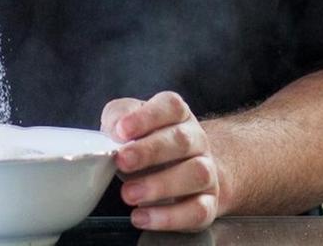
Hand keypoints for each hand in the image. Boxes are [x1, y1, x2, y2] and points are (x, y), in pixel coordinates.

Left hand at [102, 91, 222, 229]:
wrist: (181, 173)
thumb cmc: (148, 146)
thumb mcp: (128, 123)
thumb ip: (118, 117)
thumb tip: (115, 127)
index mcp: (178, 116)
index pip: (171, 107)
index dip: (147, 117)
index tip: (121, 130)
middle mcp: (197, 141)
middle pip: (182, 140)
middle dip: (150, 151)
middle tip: (122, 161)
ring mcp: (207, 172)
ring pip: (196, 175)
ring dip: (160, 185)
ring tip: (128, 194)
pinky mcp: (208, 204)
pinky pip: (197, 211)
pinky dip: (169, 217)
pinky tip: (141, 217)